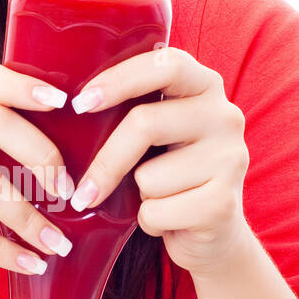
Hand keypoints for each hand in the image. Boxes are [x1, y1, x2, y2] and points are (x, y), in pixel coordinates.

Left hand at [67, 46, 252, 277]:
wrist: (214, 234)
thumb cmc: (171, 176)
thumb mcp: (158, 135)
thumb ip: (134, 111)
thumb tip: (68, 105)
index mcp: (206, 87)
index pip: (165, 64)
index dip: (119, 79)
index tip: (81, 104)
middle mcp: (225, 116)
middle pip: (145, 123)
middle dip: (106, 161)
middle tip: (81, 190)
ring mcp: (230, 159)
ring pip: (148, 177)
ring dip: (138, 197)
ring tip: (159, 199)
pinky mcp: (223, 204)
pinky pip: (156, 211)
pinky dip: (150, 222)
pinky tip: (169, 220)